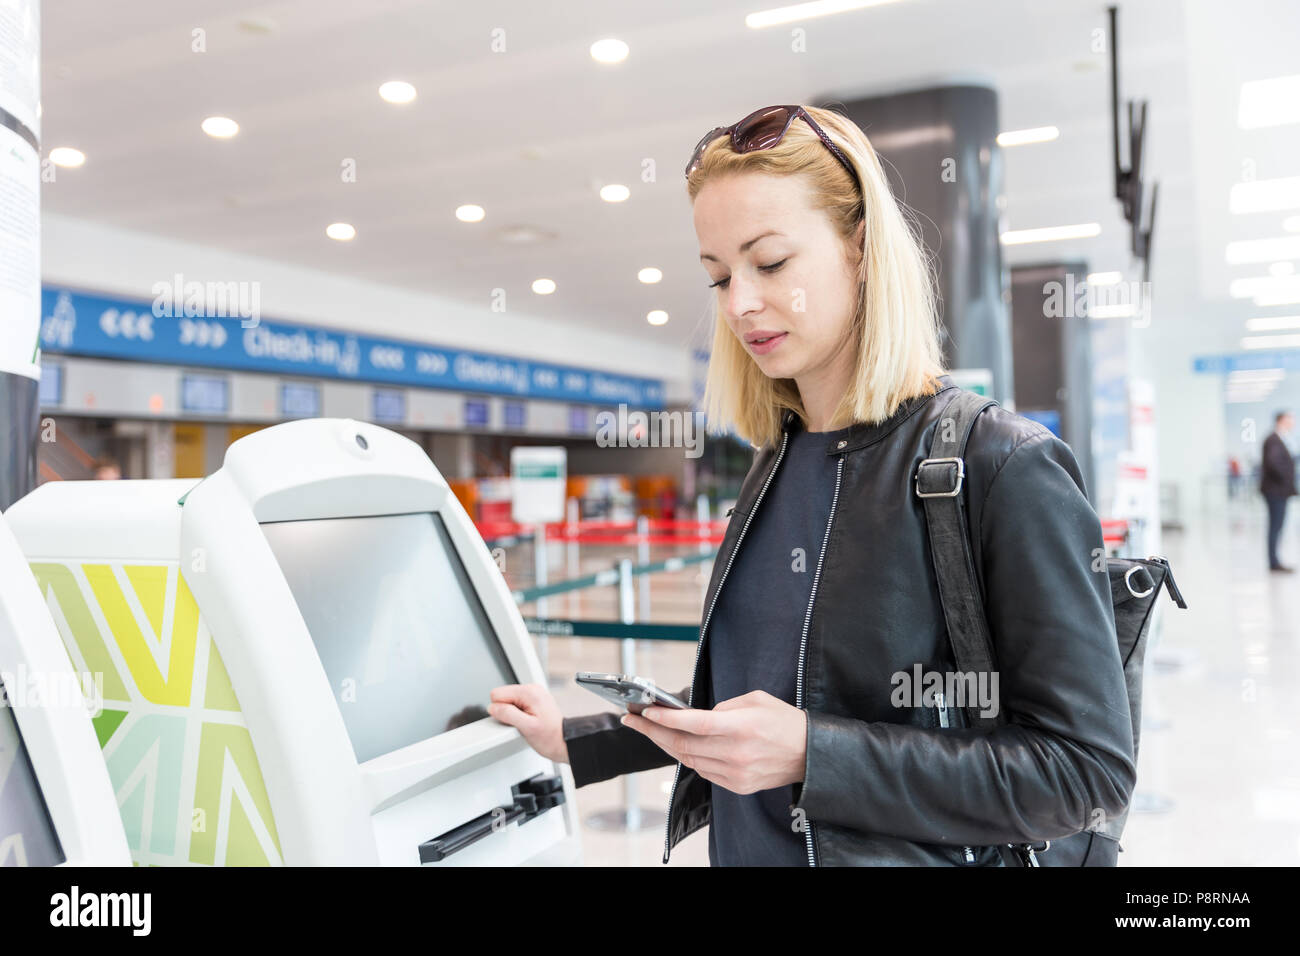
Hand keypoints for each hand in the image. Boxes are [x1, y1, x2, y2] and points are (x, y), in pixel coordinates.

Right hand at [488, 683, 568, 763]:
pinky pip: (516, 704)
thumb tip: (493, 707)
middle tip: (520, 724)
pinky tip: (527, 721)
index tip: (512, 720)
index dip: (500, 710)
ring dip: (512, 714)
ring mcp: (533, 694)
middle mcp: (532, 689)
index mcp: (529, 691)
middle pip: (502, 696)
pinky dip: (518, 714)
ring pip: (508, 701)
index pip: (497, 693)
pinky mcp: (533, 701)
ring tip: (525, 723)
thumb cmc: (550, 737)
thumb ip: (508, 714)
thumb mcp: (526, 727)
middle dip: (506, 712)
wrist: (563, 742)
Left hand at [620, 690, 806, 793]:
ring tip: (651, 730)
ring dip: (667, 745)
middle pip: (683, 744)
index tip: (644, 711)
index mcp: (740, 727)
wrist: (810, 755)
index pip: (694, 724)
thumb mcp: (756, 699)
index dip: (666, 718)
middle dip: (653, 731)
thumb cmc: (784, 722)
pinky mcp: (737, 785)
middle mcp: (735, 753)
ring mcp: (735, 773)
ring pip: (689, 759)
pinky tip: (679, 745)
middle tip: (633, 720)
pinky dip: (689, 758)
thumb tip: (699, 715)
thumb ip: (724, 706)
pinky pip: (703, 771)